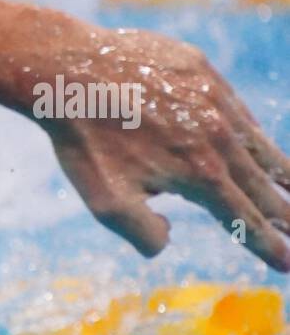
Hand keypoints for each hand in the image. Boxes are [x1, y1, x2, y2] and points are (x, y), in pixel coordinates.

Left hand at [34, 26, 289, 270]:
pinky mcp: (202, 71)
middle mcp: (219, 136)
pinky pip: (235, 108)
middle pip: (262, 183)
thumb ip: (143, 233)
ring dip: (280, 171)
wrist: (67, 73)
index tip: (286, 264)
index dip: (268, 245)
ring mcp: (215, 99)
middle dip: (287, 213)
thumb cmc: (83, 142)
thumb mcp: (105, 203)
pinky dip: (250, 131)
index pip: (245, 218)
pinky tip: (254, 143)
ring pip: (257, 143)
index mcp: (200, 174)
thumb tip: (168, 237)